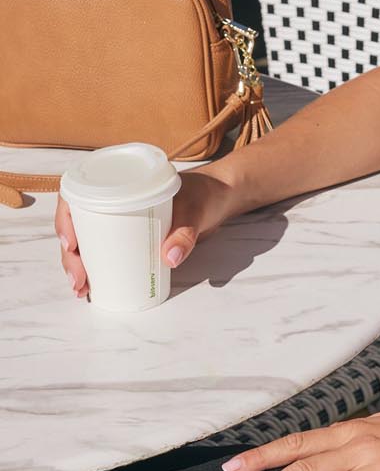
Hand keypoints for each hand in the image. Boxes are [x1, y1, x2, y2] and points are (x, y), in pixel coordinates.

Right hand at [56, 168, 235, 297]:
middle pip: (78, 224)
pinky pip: (107, 249)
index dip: (65, 219)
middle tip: (79, 280)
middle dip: (71, 254)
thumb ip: (185, 233)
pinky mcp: (133, 235)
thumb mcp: (197, 211)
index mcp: (122, 182)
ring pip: (89, 240)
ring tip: (82, 288)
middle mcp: (115, 199)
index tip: (71, 244)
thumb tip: (169, 258)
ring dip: (79, 264)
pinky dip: (97, 266)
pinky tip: (92, 285)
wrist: (222, 199)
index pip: (78, 195)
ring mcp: (122, 218)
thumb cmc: (206, 195)